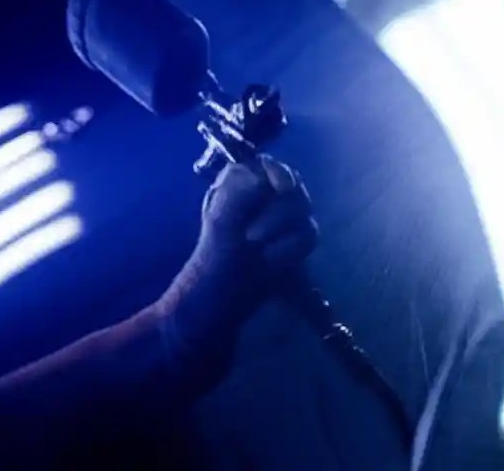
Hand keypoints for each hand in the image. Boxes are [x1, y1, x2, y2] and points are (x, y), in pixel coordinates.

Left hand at [156, 156, 318, 365]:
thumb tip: (264, 167)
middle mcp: (253, 211)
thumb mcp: (220, 233)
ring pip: (303, 220)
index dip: (277, 175)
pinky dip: (292, 259)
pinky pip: (304, 246)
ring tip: (263, 263)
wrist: (200, 336)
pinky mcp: (282, 263)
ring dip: (287, 242)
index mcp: (232, 196)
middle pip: (293, 193)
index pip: (266, 168)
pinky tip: (276, 275)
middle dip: (282, 215)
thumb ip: (240, 195)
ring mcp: (270, 238)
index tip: (278, 189)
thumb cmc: (205, 284)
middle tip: (254, 241)